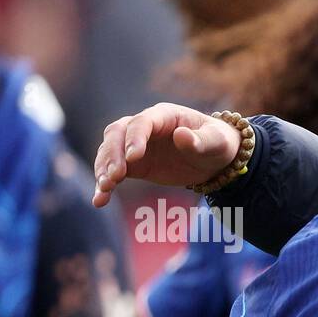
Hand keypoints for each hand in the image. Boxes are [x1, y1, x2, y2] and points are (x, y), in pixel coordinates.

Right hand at [92, 104, 242, 207]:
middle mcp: (144, 127)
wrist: (216, 158)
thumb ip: (200, 140)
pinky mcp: (134, 164)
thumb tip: (182, 136)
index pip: (142, 122)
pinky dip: (105, 185)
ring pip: (110, 151)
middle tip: (115, 176)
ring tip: (105, 189)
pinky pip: (113, 171)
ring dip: (104, 169)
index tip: (134, 157)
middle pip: (117, 133)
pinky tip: (100, 200)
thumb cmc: (217, 143)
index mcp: (164, 115)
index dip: (135, 138)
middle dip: (113, 154)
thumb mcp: (216, 142)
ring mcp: (135, 145)